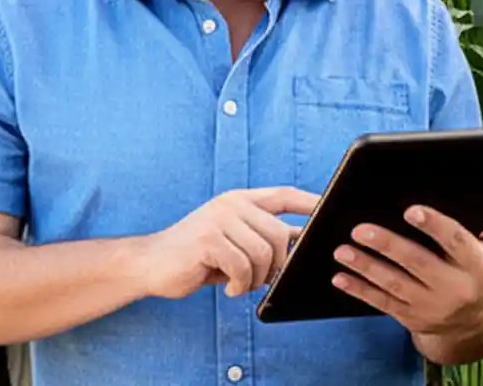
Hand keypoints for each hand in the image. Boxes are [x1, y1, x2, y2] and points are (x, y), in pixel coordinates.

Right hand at [137, 186, 319, 299]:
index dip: (309, 202)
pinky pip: (243, 266)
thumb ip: (263, 239)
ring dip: (256, 278)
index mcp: (240, 200)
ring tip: (240, 283)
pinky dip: (240, 284)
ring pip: (263, 253)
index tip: (330, 209)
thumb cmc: (197, 256)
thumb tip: (301, 244)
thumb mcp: (233, 242)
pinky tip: (228, 287)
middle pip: (278, 234)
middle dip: (277, 265)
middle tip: (259, 279)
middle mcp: (231, 204)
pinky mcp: (207, 239)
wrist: (151, 263)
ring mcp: (219, 219)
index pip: (284, 194)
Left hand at [331, 184, 482, 335]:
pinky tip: (340, 277)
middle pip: (418, 264)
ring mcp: (432, 307)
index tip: (410, 210)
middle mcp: (456, 288)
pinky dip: (359, 291)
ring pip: (395, 285)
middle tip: (359, 228)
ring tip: (342, 250)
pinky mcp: (412, 318)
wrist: (477, 322)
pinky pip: (383, 304)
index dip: (434, 225)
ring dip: (366, 267)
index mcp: (479, 265)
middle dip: (388, 245)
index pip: (456, 241)